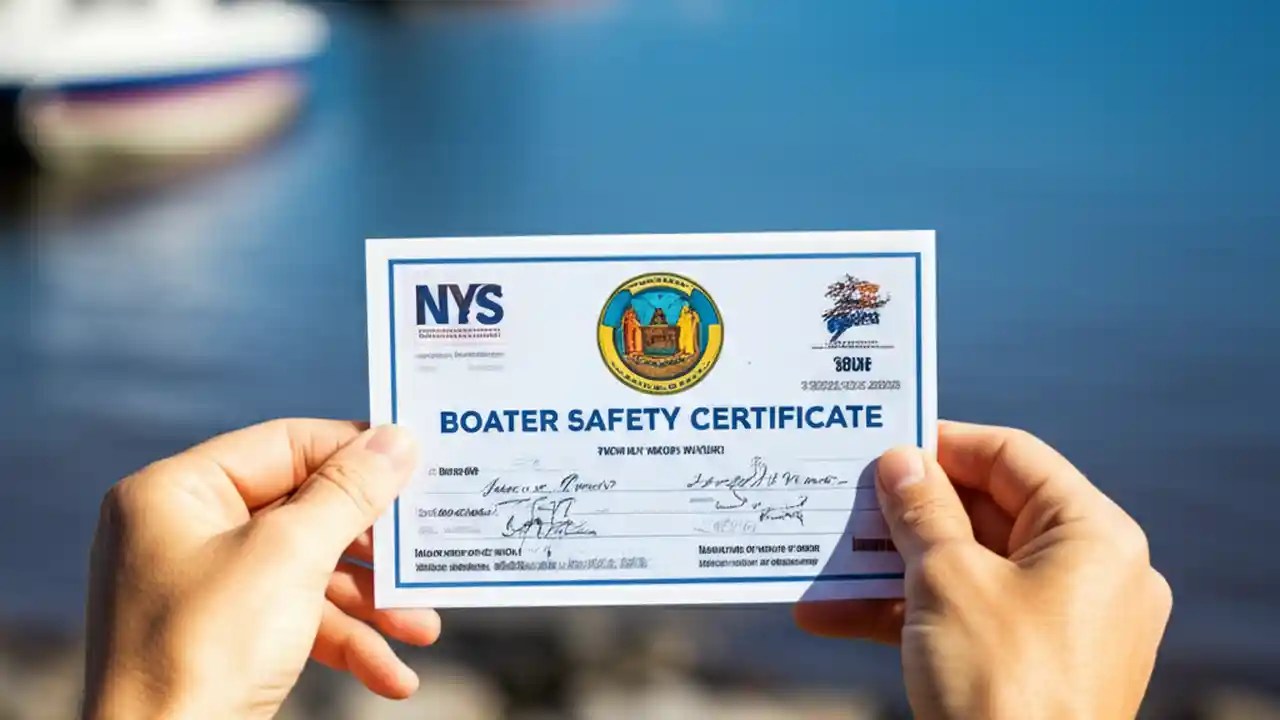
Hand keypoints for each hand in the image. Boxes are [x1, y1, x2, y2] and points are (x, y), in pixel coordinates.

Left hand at [82, 420, 439, 718]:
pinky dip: (346, 645)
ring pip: (309, 573)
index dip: (356, 451)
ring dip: (371, 605)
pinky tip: (391, 675)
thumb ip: (350, 492)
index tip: (419, 460)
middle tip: (425, 548)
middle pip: (305, 512)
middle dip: (372, 548)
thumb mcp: (289, 556)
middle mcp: (183, 532)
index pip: (285, 445)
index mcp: (176, 492)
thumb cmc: (205, 651)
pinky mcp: (221, 641)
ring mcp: (202, 590)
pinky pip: (295, 622)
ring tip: (423, 628)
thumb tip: (398, 438)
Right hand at [794, 421, 1171, 719]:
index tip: (884, 442)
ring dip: (894, 564)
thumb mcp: (946, 580)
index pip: (1013, 457)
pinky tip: (833, 614)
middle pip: (987, 512)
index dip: (943, 444)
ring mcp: (1065, 624)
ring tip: (829, 555)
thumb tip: (900, 462)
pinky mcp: (1035, 665)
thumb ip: (920, 511)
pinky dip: (908, 612)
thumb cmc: (1000, 683)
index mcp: (1094, 536)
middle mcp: (1091, 574)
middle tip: (848, 496)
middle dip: (908, 510)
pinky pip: (967, 617)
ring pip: (968, 569)